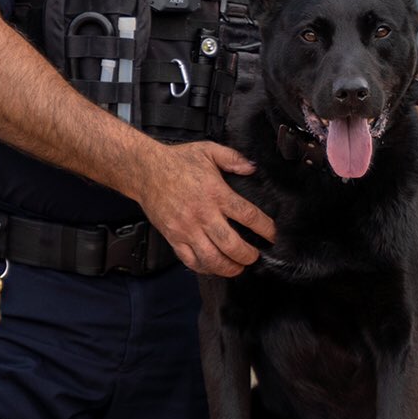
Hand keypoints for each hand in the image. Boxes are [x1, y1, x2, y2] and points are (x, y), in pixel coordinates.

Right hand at [134, 141, 274, 276]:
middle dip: (248, 255)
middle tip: (255, 257)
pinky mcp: (173, 237)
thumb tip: (252, 168)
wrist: (145, 171)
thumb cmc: (177, 161)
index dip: (265, 229)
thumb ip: (233, 158)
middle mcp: (202, 214)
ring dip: (228, 267)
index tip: (272, 235)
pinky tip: (213, 267)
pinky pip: (190, 260)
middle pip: (231, 244)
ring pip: (211, 258)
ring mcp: (186, 228)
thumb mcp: (209, 150)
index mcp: (216, 193)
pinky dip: (204, 268)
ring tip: (238, 267)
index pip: (247, 215)